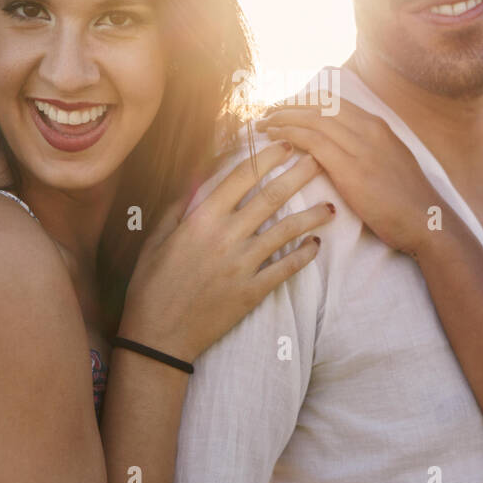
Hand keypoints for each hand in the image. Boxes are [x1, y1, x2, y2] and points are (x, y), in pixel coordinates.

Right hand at [119, 140, 333, 361]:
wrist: (158, 337)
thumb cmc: (151, 285)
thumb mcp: (157, 238)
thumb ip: (180, 204)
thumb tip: (200, 174)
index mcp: (201, 219)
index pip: (241, 177)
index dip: (267, 158)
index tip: (285, 145)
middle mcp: (226, 237)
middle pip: (272, 197)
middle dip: (298, 175)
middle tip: (319, 160)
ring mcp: (242, 265)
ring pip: (287, 231)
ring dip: (312, 216)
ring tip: (331, 206)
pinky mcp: (252, 292)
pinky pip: (286, 268)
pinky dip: (304, 255)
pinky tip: (317, 244)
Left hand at [254, 96, 444, 258]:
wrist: (427, 221)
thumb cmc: (407, 199)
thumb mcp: (388, 160)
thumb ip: (366, 147)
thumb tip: (339, 146)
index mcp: (377, 125)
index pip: (332, 101)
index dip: (303, 101)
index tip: (283, 108)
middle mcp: (369, 128)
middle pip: (318, 104)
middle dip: (288, 106)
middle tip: (266, 113)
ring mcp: (361, 146)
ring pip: (312, 119)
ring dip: (283, 118)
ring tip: (264, 125)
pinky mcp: (352, 168)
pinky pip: (313, 141)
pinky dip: (290, 135)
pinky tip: (276, 139)